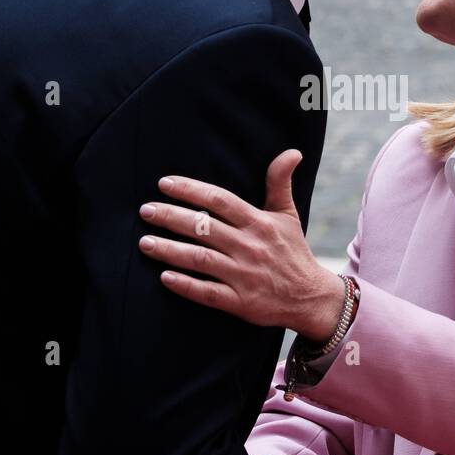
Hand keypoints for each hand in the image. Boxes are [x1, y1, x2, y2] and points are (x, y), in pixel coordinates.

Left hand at [137, 151, 345, 340]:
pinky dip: (186, 285)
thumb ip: (280, 182)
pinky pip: (208, 293)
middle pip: (204, 228)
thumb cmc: (293, 252)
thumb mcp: (288, 215)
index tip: (164, 184)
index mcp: (259, 223)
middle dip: (171, 218)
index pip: (220, 200)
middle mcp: (250, 247)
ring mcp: (245, 276)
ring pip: (201, 260)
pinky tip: (164, 277)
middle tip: (145, 210)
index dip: (191, 190)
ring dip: (170, 250)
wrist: (311, 298)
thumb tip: (292, 152)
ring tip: (144, 242)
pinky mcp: (241, 302)